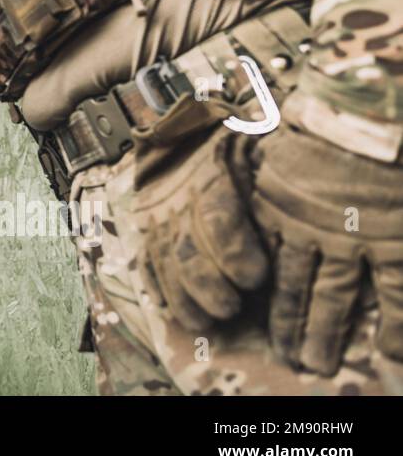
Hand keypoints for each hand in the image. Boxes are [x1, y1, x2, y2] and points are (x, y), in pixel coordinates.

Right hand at [129, 124, 268, 332]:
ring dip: (183, 296)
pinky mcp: (146, 228)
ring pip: (164, 260)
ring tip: (205, 322)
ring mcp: (156, 215)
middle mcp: (176, 197)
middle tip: (231, 308)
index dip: (234, 252)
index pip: (217, 217)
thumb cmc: (235, 140)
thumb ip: (276, 169)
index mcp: (209, 174)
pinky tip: (171, 309)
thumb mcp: (259, 143)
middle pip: (186, 248)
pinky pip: (145, 259)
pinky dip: (156, 286)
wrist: (184, 133)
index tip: (256, 279)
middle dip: (207, 285)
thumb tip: (310, 194)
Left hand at [244, 121, 402, 374]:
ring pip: (335, 299)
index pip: (268, 261)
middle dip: (292, 326)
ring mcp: (352, 240)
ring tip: (318, 363)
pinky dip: (393, 327)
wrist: (364, 111)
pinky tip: (389, 354)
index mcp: (278, 205)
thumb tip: (252, 184)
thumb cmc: (321, 117)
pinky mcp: (393, 243)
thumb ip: (266, 172)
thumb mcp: (278, 142)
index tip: (254, 318)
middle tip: (290, 358)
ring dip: (326, 333)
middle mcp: (309, 230)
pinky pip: (394, 296)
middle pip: (296, 289)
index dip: (264, 293)